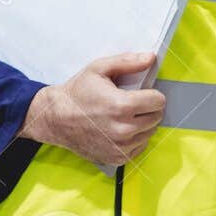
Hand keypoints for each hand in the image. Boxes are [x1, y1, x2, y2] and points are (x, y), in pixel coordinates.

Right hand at [19, 52, 164, 165]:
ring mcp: (121, 147)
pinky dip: (135, 137)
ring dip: (142, 123)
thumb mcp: (98, 69)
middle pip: (157, 117)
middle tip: (130, 103)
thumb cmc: (77, 93)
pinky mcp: (118, 158)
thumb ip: (127, 62)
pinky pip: (140, 146)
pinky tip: (119, 128)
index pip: (159, 101)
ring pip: (150, 132)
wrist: (56, 118)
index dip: (151, 93)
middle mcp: (124, 130)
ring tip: (123, 115)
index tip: (141, 92)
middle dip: (147, 108)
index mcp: (122, 106)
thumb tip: (150, 58)